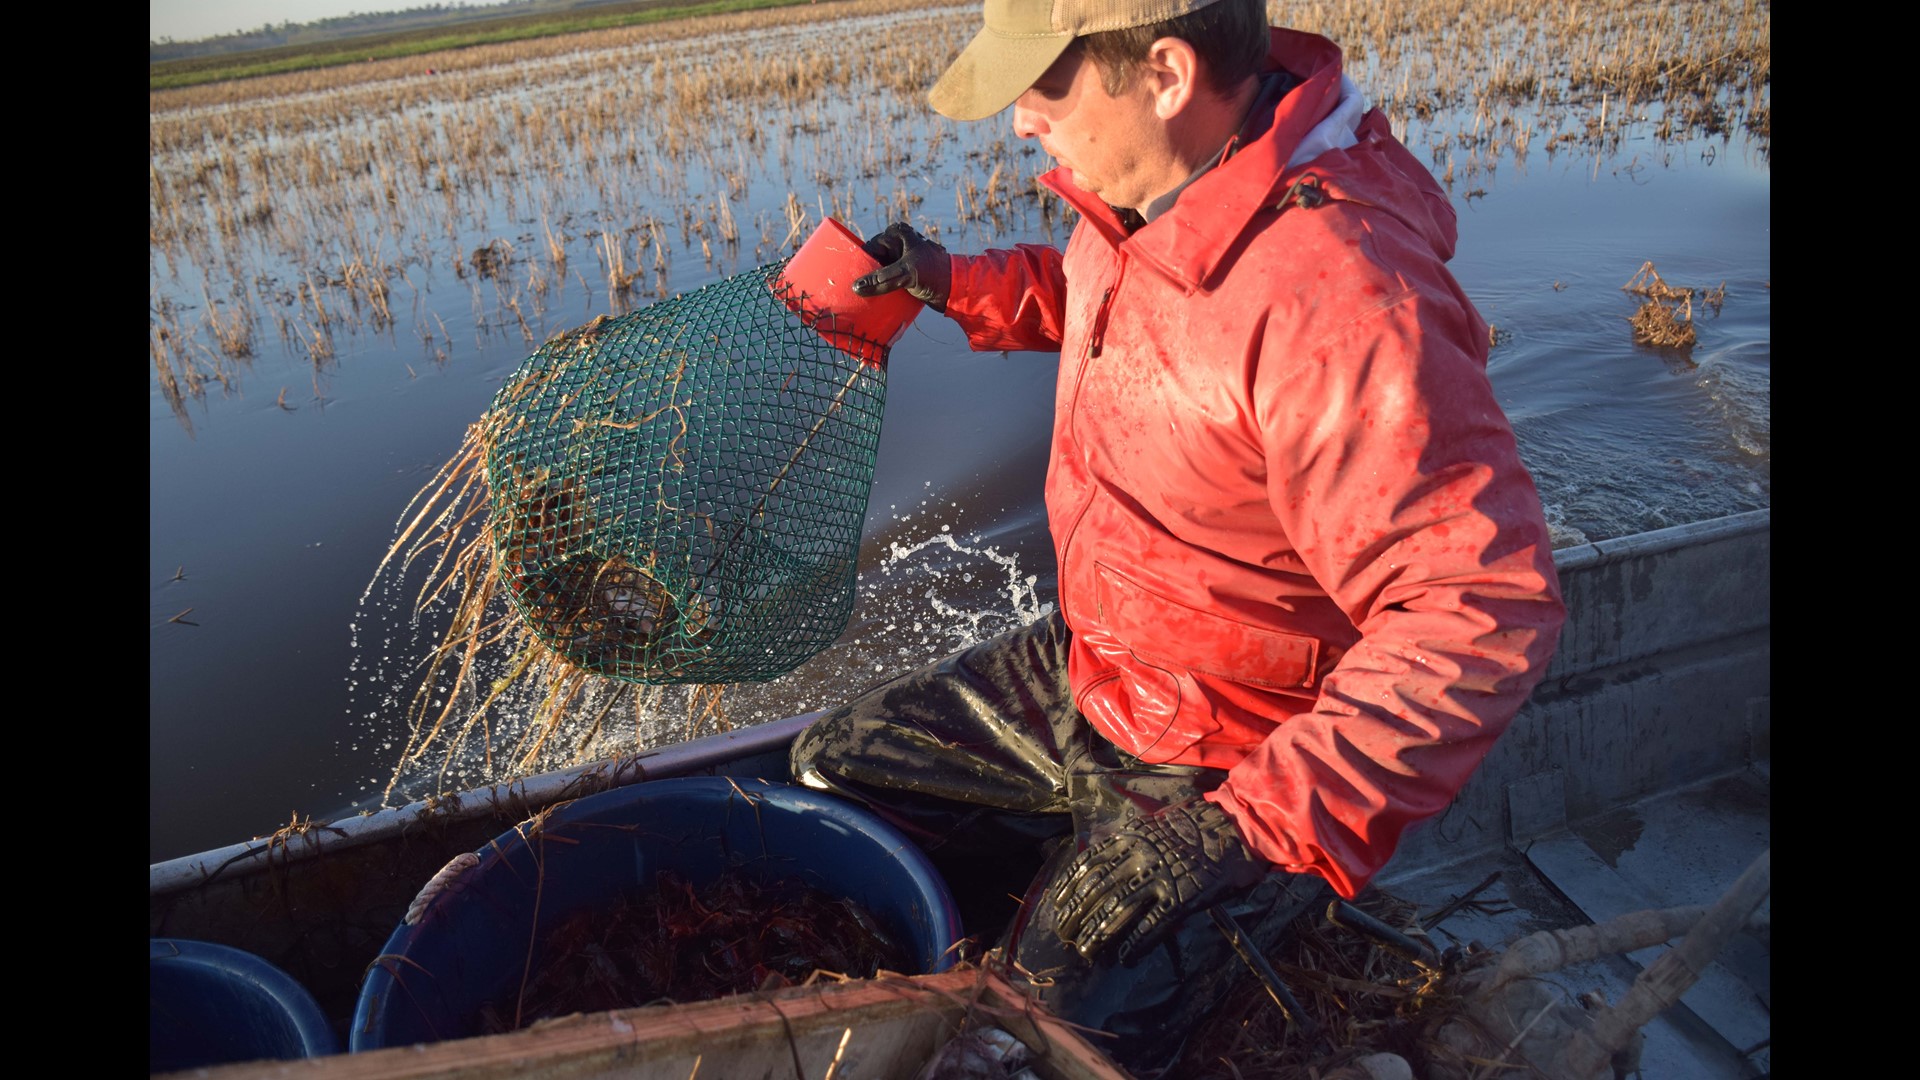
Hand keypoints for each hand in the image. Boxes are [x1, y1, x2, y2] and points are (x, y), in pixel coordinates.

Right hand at [854, 223, 949, 311]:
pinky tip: (873, 298)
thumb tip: (857, 287)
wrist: (957, 288)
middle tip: (855, 290)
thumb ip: (882, 280)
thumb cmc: (935, 273)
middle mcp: (898, 244)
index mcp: (898, 234)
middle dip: (865, 274)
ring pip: (879, 270)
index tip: (851, 279)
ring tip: (861, 296)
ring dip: (873, 283)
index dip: (861, 263)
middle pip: (873, 259)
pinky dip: (881, 287)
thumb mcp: (906, 274)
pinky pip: (886, 279)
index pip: (870, 248)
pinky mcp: (904, 273)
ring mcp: (901, 259)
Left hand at [1046, 795, 1268, 962]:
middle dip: (1077, 916)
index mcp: (1130, 838)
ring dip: (1099, 935)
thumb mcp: (1154, 826)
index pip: (1088, 865)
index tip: (1057, 904)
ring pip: (1119, 911)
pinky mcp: (1181, 899)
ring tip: (1087, 952)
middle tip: (1064, 935)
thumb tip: (1107, 866)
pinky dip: (1136, 944)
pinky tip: (1124, 958)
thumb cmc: (1196, 826)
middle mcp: (1139, 858)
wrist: (1235, 825)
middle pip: (1098, 891)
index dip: (1070, 888)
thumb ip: (1130, 845)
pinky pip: (1152, 926)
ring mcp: (1159, 879)